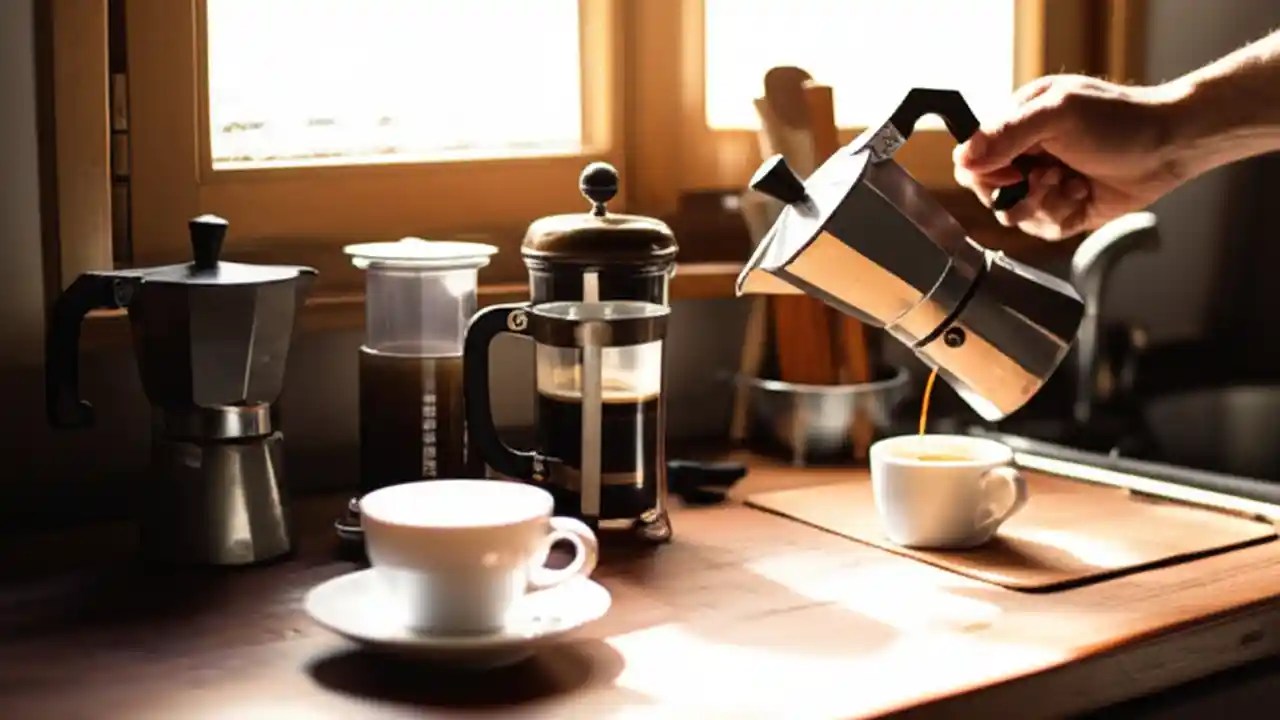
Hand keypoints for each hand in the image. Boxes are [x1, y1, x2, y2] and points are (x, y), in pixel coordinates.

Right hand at [953, 74, 1182, 240]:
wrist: (1170, 145)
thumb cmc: (1120, 120)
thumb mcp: (1057, 114)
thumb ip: (1007, 133)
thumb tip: (962, 158)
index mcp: (1017, 123)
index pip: (973, 159)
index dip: (986, 174)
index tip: (1014, 173)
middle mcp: (1026, 155)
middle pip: (989, 192)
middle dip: (1020, 191)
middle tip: (1049, 176)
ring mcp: (1044, 184)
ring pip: (1014, 215)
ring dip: (1044, 204)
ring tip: (1071, 183)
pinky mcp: (1064, 209)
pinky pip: (1042, 229)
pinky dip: (1062, 216)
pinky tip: (1083, 195)